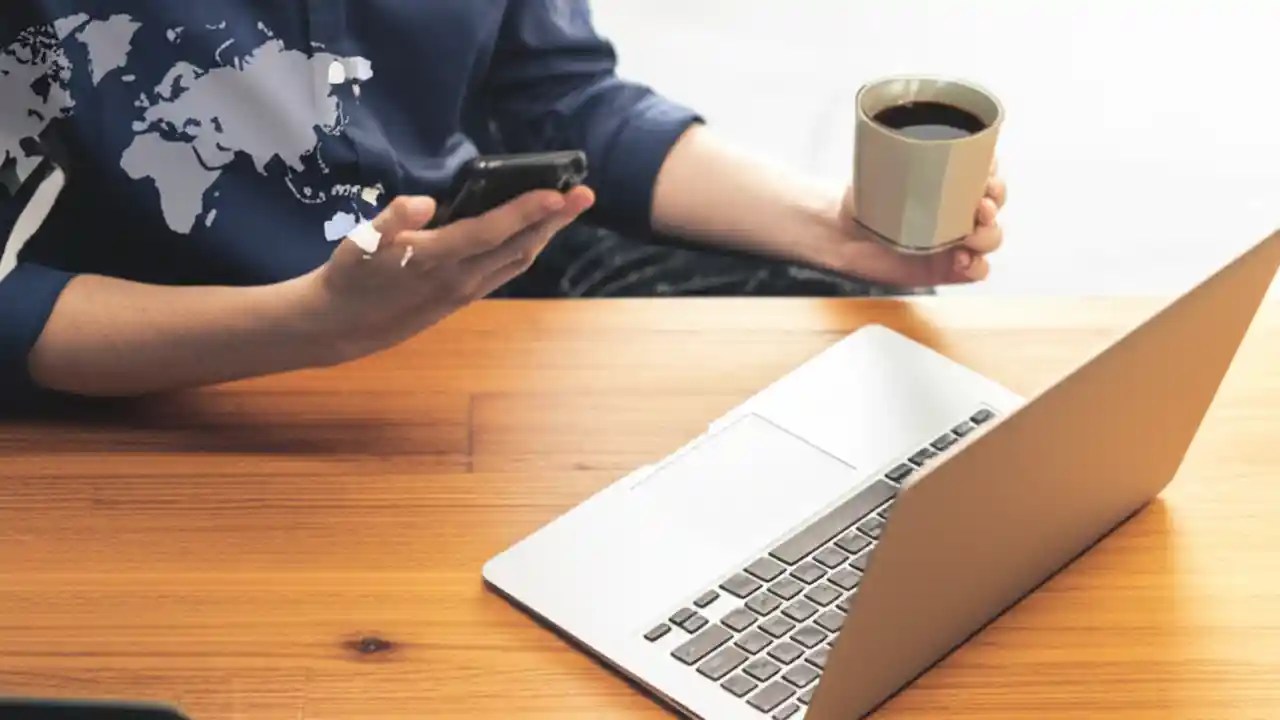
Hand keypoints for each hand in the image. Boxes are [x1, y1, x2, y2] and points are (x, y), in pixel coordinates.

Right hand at [300, 186, 594, 362]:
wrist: (343, 325)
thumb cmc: (351, 275)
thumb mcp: (359, 241)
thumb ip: (393, 219)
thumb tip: (425, 202)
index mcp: (436, 258)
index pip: (491, 231)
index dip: (526, 211)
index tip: (557, 192)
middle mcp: (459, 278)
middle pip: (519, 246)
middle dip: (554, 220)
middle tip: (586, 194)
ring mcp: (465, 290)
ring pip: (518, 260)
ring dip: (546, 234)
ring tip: (567, 209)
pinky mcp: (463, 298)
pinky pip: (506, 271)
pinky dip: (527, 249)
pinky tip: (535, 234)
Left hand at [831, 160, 1007, 286]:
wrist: (841, 231)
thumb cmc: (864, 195)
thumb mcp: (880, 167)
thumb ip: (900, 153)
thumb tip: (898, 132)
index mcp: (953, 180)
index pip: (989, 172)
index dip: (994, 173)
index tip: (987, 173)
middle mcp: (960, 209)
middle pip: (996, 204)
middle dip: (995, 203)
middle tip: (980, 205)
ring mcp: (956, 240)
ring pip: (991, 237)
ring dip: (988, 235)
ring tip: (968, 235)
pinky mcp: (947, 268)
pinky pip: (976, 270)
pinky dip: (976, 266)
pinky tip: (961, 260)